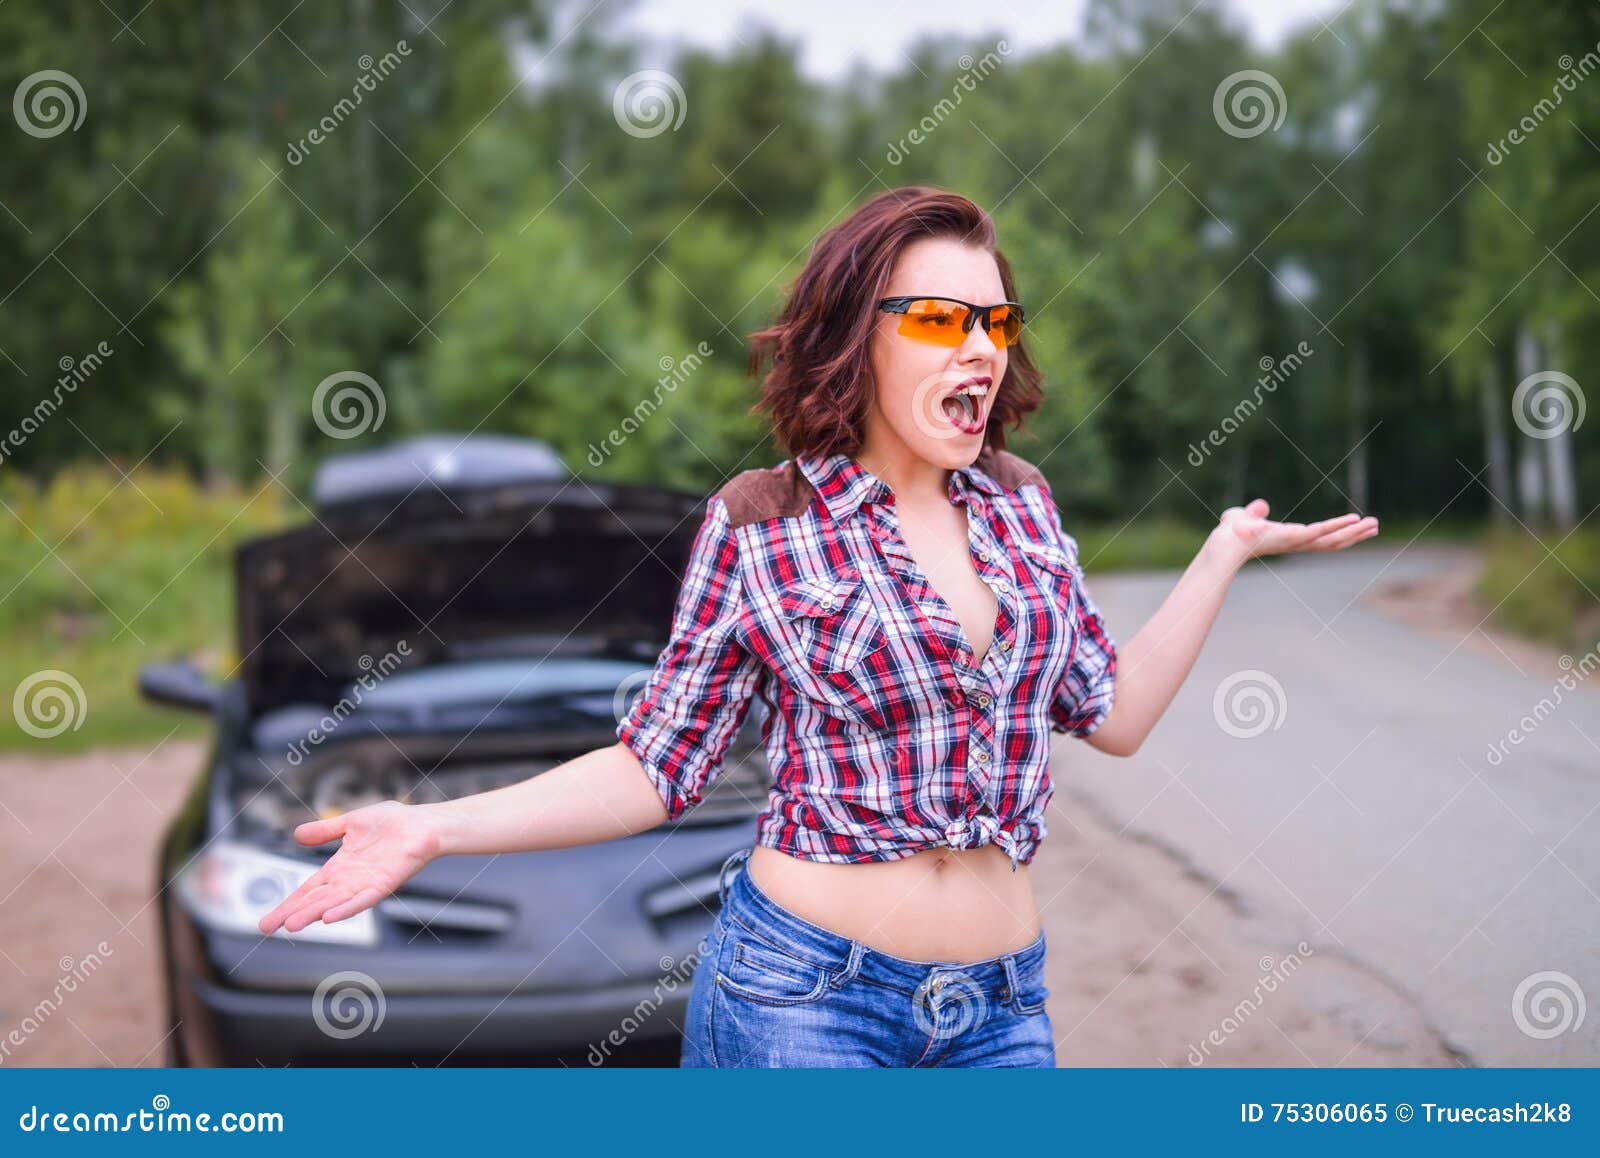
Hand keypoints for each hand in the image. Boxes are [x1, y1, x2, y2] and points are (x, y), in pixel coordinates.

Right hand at [256, 800, 441, 935]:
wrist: (424, 822)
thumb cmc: (392, 823)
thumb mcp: (350, 823)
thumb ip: (325, 831)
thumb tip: (296, 835)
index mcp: (340, 867)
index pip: (308, 890)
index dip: (288, 903)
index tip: (267, 920)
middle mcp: (350, 880)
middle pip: (315, 900)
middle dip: (292, 913)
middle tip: (268, 927)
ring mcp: (366, 884)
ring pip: (334, 903)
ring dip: (313, 913)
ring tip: (292, 924)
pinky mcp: (384, 883)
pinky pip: (363, 899)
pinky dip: (347, 908)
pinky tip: (330, 917)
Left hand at [1209, 498, 1378, 565]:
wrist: (1225, 541)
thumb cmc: (1232, 533)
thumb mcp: (1248, 517)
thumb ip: (1256, 512)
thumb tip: (1261, 506)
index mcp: (1291, 539)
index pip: (1322, 538)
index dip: (1339, 532)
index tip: (1356, 525)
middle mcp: (1298, 544)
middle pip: (1334, 542)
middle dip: (1355, 534)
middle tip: (1375, 525)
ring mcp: (1298, 542)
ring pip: (1332, 540)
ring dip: (1354, 532)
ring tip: (1374, 523)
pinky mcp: (1294, 538)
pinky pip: (1321, 532)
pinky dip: (1338, 526)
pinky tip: (1354, 520)